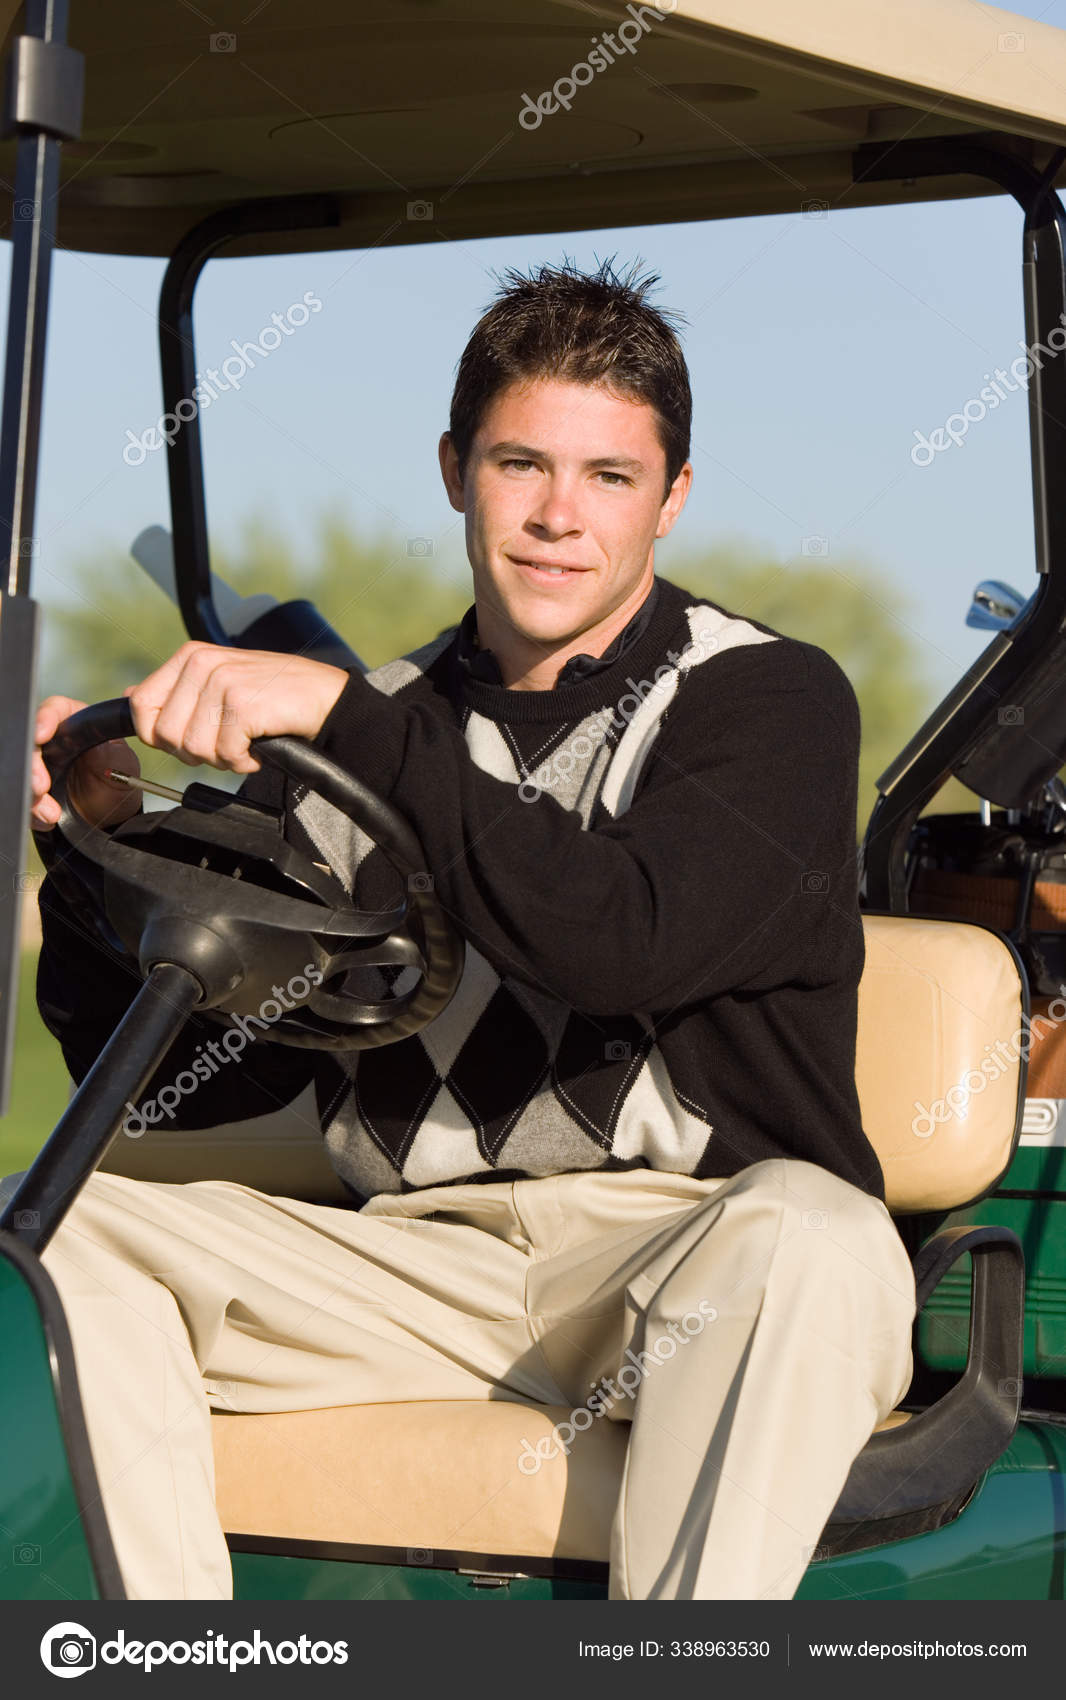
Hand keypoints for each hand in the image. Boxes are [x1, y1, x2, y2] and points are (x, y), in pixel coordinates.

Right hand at [31, 695, 141, 831]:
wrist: (111, 817)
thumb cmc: (118, 783)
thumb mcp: (123, 768)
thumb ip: (111, 755)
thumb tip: (97, 746)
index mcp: (78, 725)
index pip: (56, 710)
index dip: (45, 718)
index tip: (41, 734)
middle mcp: (54, 742)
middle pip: (32, 742)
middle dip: (32, 765)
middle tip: (41, 786)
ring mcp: (41, 765)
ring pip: (23, 770)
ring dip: (31, 792)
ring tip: (49, 812)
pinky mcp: (33, 787)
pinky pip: (23, 795)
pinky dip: (32, 811)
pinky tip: (48, 819)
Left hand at [125, 643, 348, 773]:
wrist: (326, 698)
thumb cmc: (275, 696)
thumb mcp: (219, 682)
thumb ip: (176, 690)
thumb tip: (130, 698)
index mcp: (190, 656)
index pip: (141, 707)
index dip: (161, 736)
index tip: (194, 738)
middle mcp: (201, 663)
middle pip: (164, 734)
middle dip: (195, 751)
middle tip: (227, 742)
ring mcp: (221, 682)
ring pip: (193, 748)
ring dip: (222, 758)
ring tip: (246, 742)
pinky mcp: (242, 705)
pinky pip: (224, 754)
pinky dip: (244, 761)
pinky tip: (259, 746)